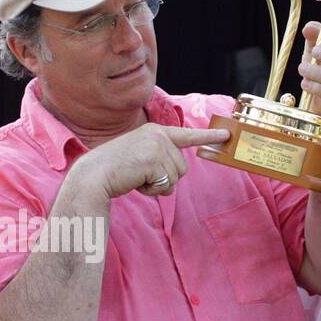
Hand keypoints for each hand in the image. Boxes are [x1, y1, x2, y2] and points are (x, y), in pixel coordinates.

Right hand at [75, 122, 229, 198]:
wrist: (94, 175)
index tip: (226, 135)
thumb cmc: (113, 170)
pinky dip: (152, 190)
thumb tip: (175, 173)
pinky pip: (166, 185)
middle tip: (141, 175)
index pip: (186, 135)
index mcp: (154, 131)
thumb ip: (157, 157)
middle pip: (182, 166)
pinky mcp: (155, 161)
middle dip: (165, 177)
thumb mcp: (138, 155)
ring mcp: (158, 147)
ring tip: (136, 177)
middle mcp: (159, 135)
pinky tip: (136, 182)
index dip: (209, 136)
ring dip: (158, 184)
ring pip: (176, 177)